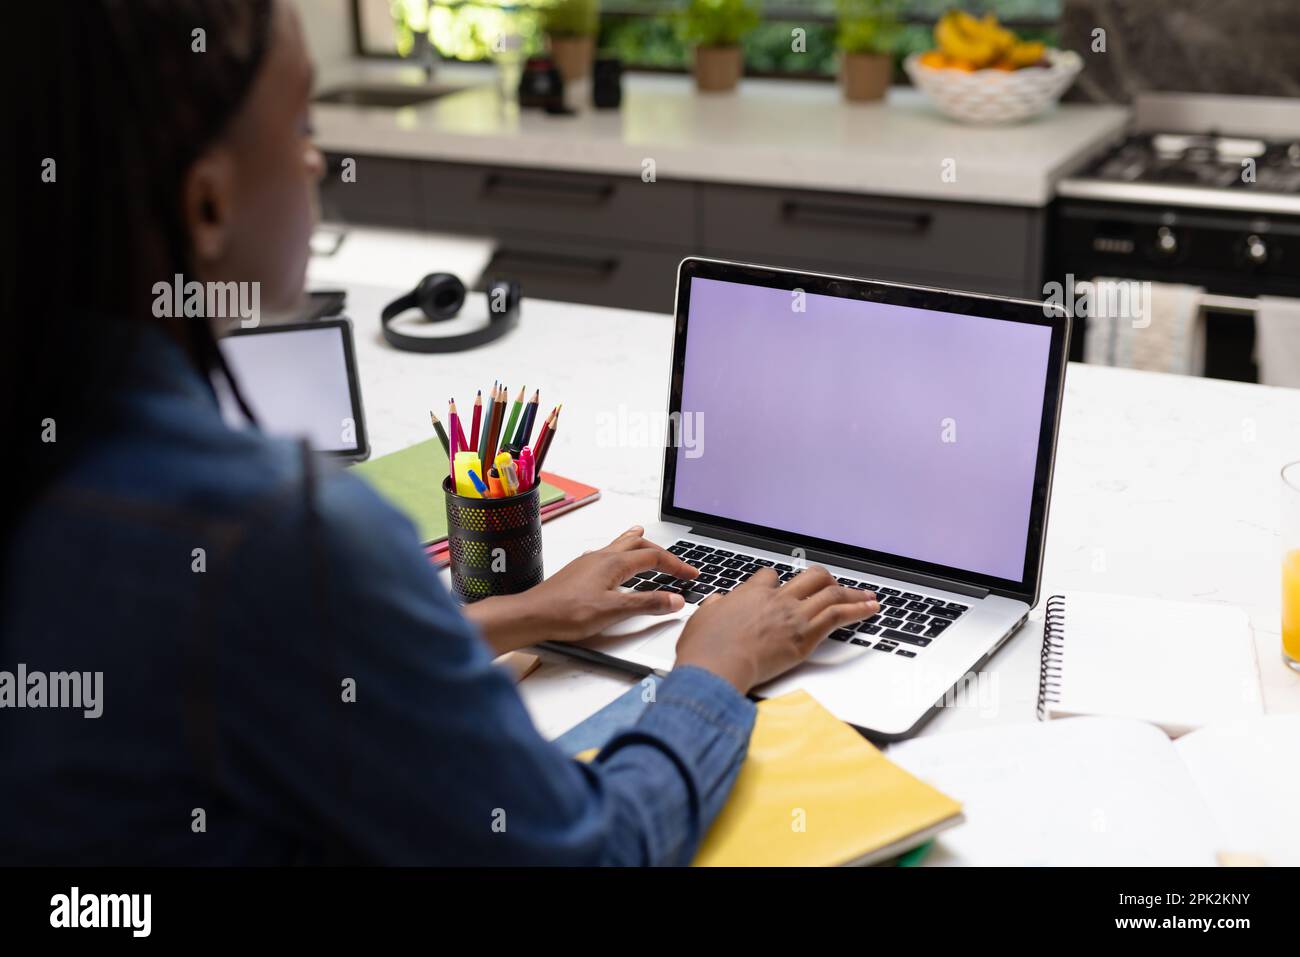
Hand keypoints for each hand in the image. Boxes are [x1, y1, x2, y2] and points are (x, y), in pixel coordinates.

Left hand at [464, 526, 697, 653]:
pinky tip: (611, 559)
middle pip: (638, 545)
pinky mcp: (578, 571)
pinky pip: (605, 554)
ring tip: (643, 536)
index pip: (654, 558)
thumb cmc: (567, 612)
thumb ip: (646, 603)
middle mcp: (602, 557)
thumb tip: (675, 599)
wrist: (532, 615)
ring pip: (619, 546)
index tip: (691, 575)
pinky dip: (618, 552)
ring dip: (637, 543)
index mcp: (614, 563)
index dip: (676, 566)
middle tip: (675, 562)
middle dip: (660, 552)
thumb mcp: (614, 610)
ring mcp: (588, 562)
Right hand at [675, 566, 878, 693]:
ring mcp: (792, 616)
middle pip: (810, 577)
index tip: (784, 589)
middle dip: (826, 581)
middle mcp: (775, 600)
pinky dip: (858, 610)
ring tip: (869, 597)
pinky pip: (838, 615)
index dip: (779, 582)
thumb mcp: (702, 619)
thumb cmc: (705, 649)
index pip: (772, 576)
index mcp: (750, 594)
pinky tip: (871, 609)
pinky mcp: (805, 636)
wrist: (715, 666)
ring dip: (853, 594)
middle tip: (835, 587)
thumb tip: (718, 602)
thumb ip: (714, 607)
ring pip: (831, 593)